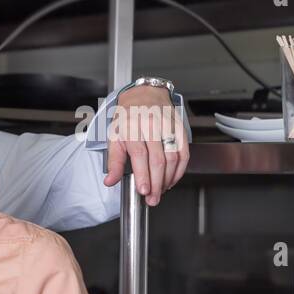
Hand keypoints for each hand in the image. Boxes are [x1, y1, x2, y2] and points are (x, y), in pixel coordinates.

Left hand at [103, 84, 189, 205]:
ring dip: (168, 179)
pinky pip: (184, 152)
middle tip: (153, 199)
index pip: (139, 155)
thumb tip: (109, 181)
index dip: (143, 175)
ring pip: (173, 157)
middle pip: (158, 159)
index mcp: (132, 128)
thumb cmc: (128, 117)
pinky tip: (172, 179)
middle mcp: (151, 126)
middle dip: (156, 183)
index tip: (143, 190)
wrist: (145, 95)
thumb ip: (114, 161)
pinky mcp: (180, 129)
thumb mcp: (114, 136)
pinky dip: (180, 169)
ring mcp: (168, 127)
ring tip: (161, 191)